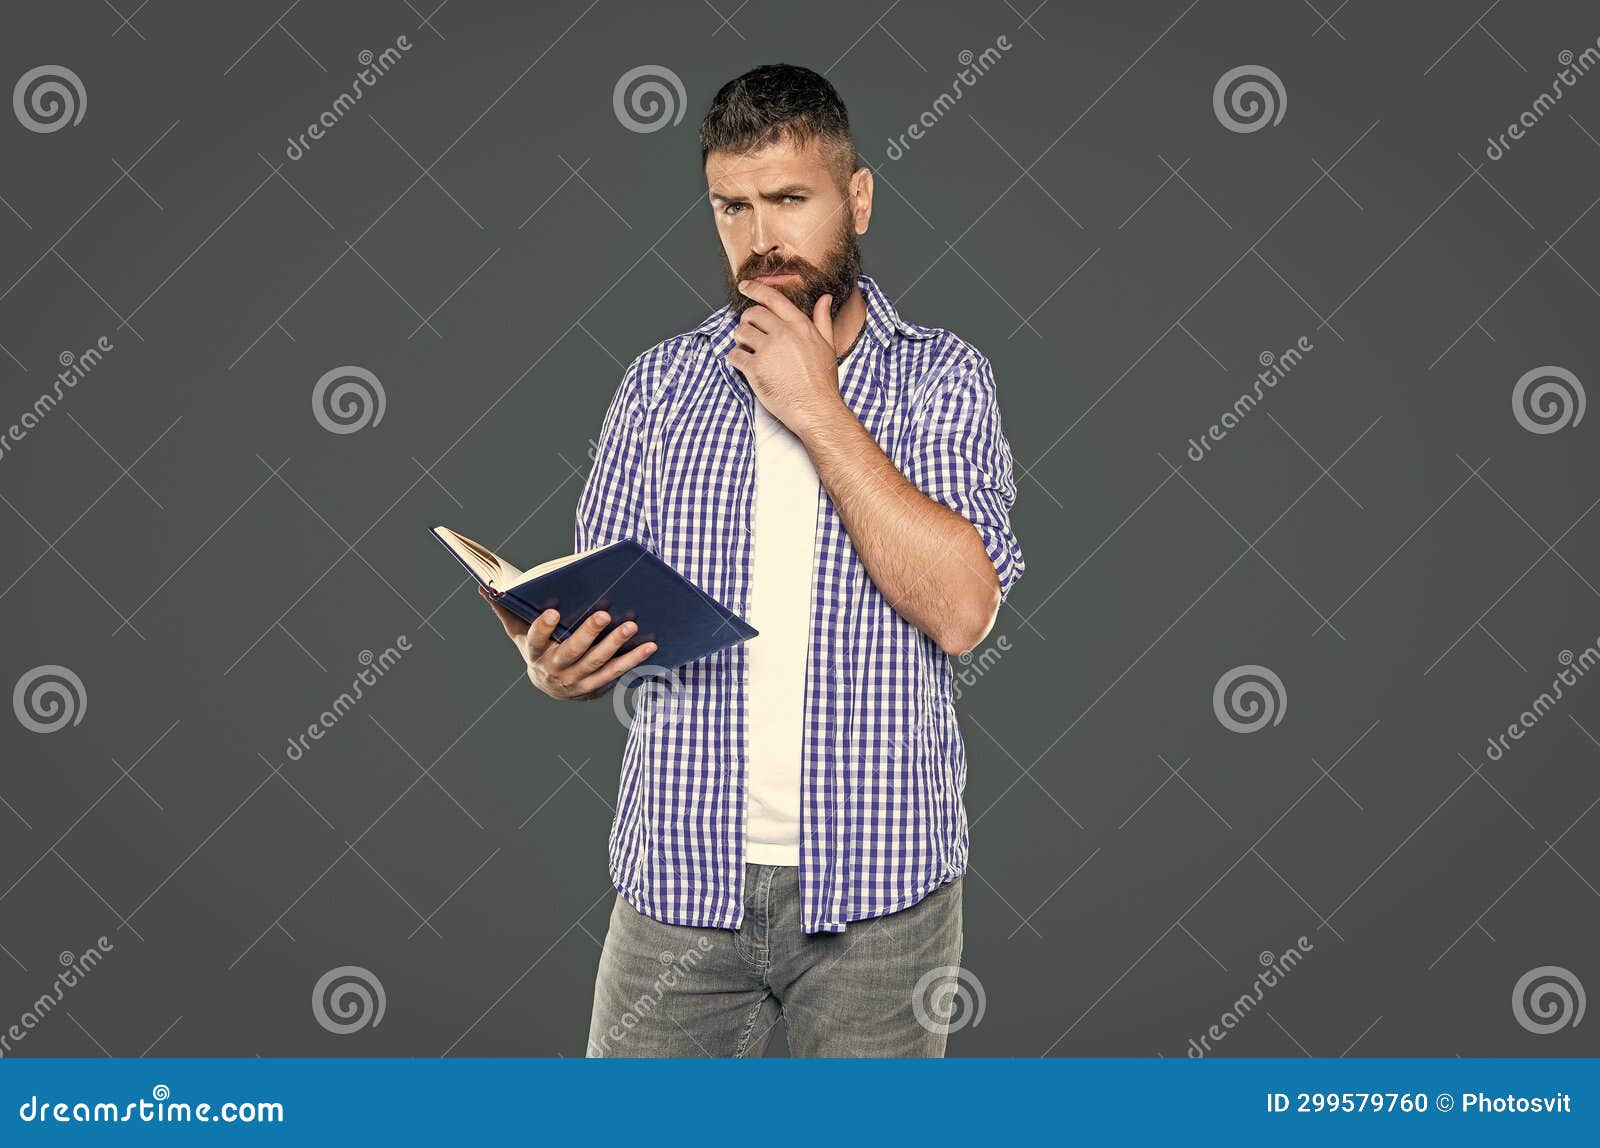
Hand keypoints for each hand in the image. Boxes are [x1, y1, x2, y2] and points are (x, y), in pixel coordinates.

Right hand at [479, 585, 656, 698]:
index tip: (553, 611)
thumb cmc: (537, 647)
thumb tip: (484, 587)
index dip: (543, 628)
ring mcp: (576, 680)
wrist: (550, 685)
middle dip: (588, 633)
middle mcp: (554, 669)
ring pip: (597, 662)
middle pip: (572, 651)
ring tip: (630, 625)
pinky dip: (633, 659)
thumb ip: (505, 610)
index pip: (535, 640)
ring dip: (615, 644)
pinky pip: (616, 672)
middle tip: (604, 614)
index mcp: (534, 653)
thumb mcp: (518, 632)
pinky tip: (650, 645)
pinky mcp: (596, 686)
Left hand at [725, 282, 845, 434]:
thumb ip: (822, 320)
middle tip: (749, 332)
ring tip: (748, 349)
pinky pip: (734, 355)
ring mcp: (768, 351)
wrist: (816, 409)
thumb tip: (824, 298)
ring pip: (740, 332)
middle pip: (752, 314)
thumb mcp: (827, 346)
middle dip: (747, 321)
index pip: (772, 298)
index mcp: (799, 326)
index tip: (744, 286)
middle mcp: (783, 334)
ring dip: (740, 340)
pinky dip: (735, 359)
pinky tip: (744, 364)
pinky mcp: (755, 370)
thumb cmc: (823, 381)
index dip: (755, 289)